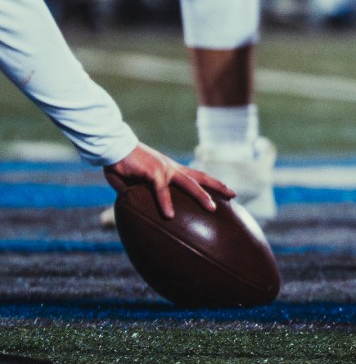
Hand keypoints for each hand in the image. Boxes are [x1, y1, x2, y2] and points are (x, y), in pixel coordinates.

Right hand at [103, 142, 235, 218]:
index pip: (196, 176)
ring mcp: (165, 169)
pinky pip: (161, 190)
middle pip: (201, 178)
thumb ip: (143, 195)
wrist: (112, 147)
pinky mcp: (153, 172)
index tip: (226, 191)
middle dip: (218, 187)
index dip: (212, 183)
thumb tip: (142, 210)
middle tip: (234, 195)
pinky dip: (165, 202)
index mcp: (171, 170)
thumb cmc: (122, 165)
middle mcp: (172, 168)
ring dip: (201, 196)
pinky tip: (169, 215)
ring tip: (212, 208)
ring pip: (189, 184)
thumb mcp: (136, 182)